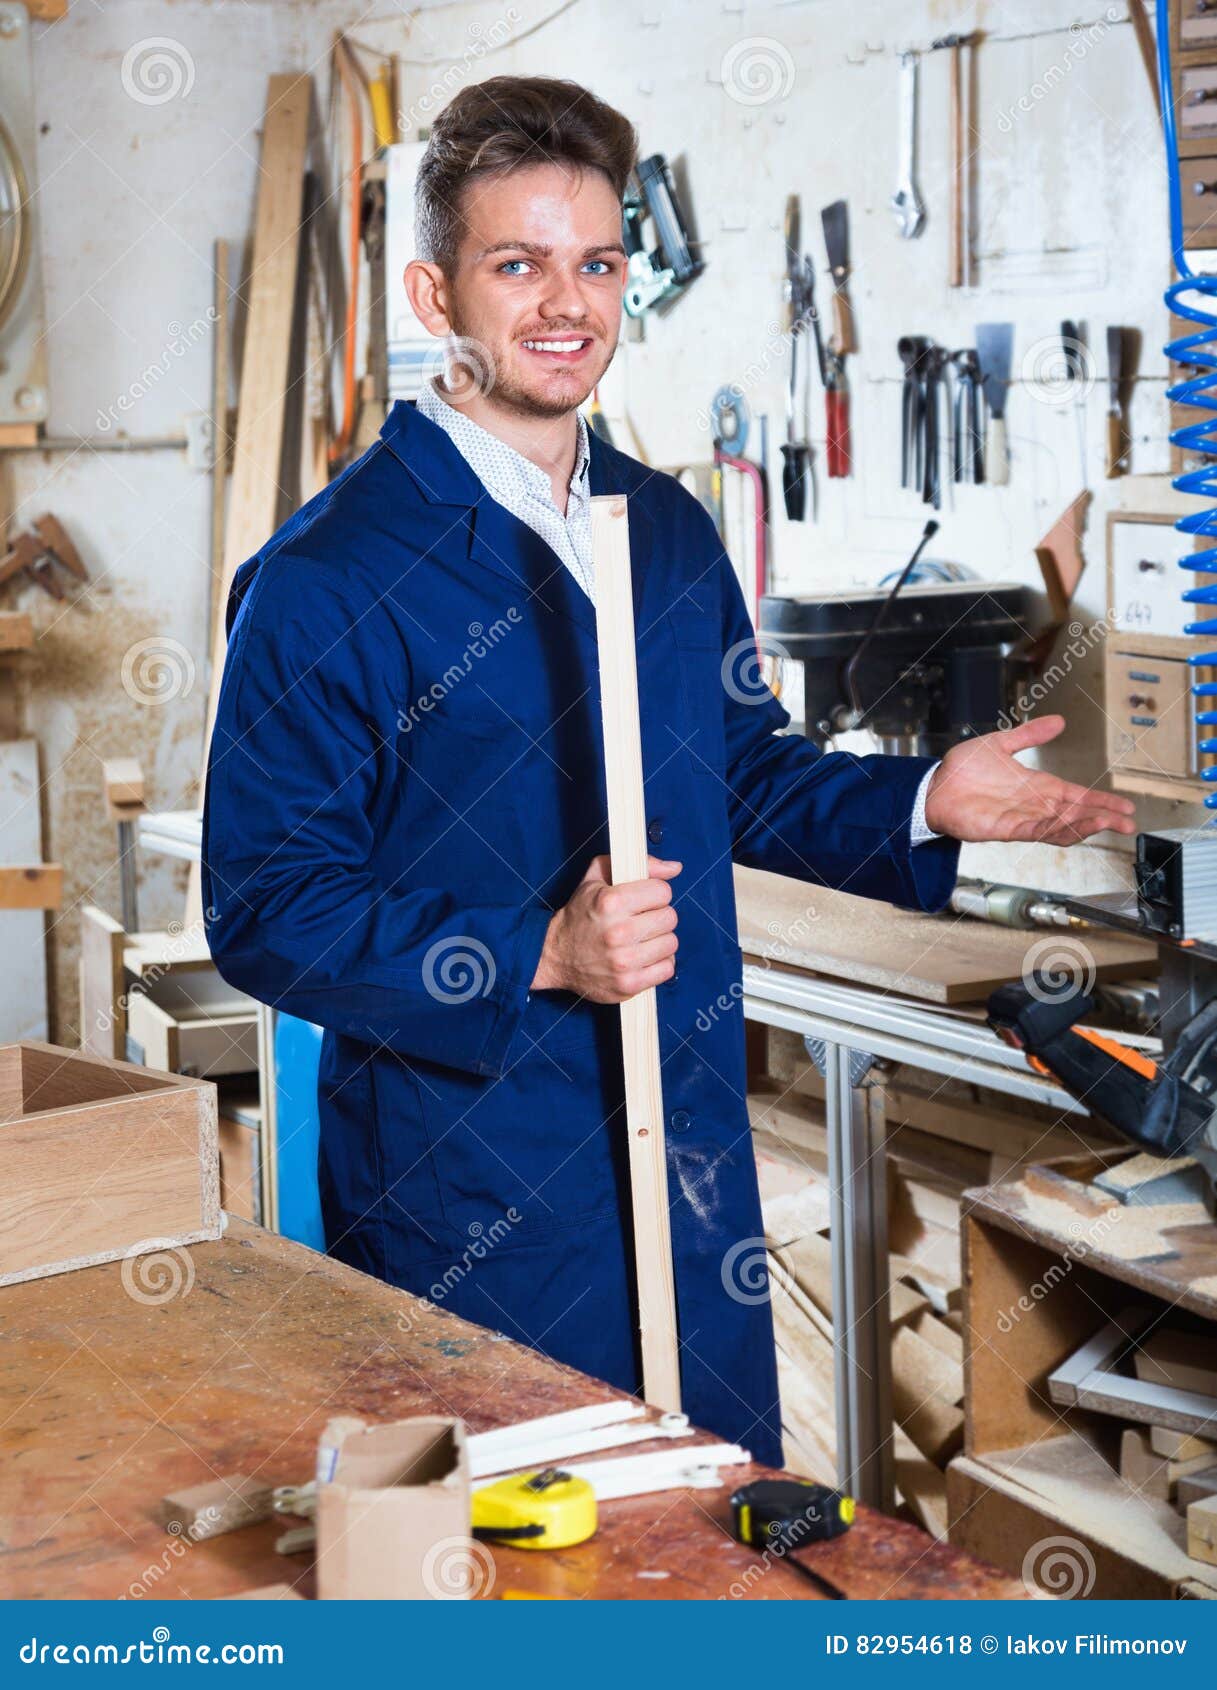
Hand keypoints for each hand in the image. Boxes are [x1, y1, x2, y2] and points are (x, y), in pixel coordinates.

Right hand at [532, 854, 680, 1001]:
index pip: (663, 892)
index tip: (645, 900)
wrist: (555, 956)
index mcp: (610, 902)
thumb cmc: (580, 915)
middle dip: (658, 916)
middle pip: (670, 918)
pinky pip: (667, 969)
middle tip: (642, 920)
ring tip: (642, 939)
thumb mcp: (597, 878)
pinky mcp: (628, 984)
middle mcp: (618, 932)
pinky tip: (644, 957)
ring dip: (660, 940)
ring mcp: (624, 961)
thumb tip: (675, 868)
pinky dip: (659, 963)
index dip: (655, 893)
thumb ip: (638, 865)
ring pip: (671, 943)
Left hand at [923, 715, 1136, 845]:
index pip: (1077, 796)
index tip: (1126, 806)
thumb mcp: (1001, 743)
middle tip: (1129, 822)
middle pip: (1076, 815)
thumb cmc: (962, 769)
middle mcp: (1033, 805)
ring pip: (1059, 826)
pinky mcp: (1002, 828)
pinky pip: (1032, 830)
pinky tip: (1070, 825)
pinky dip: (1052, 828)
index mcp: (1037, 787)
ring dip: (1083, 825)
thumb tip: (1059, 721)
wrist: (932, 785)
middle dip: (1103, 818)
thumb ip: (1030, 734)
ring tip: (1106, 822)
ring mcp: (1019, 818)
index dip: (1102, 801)